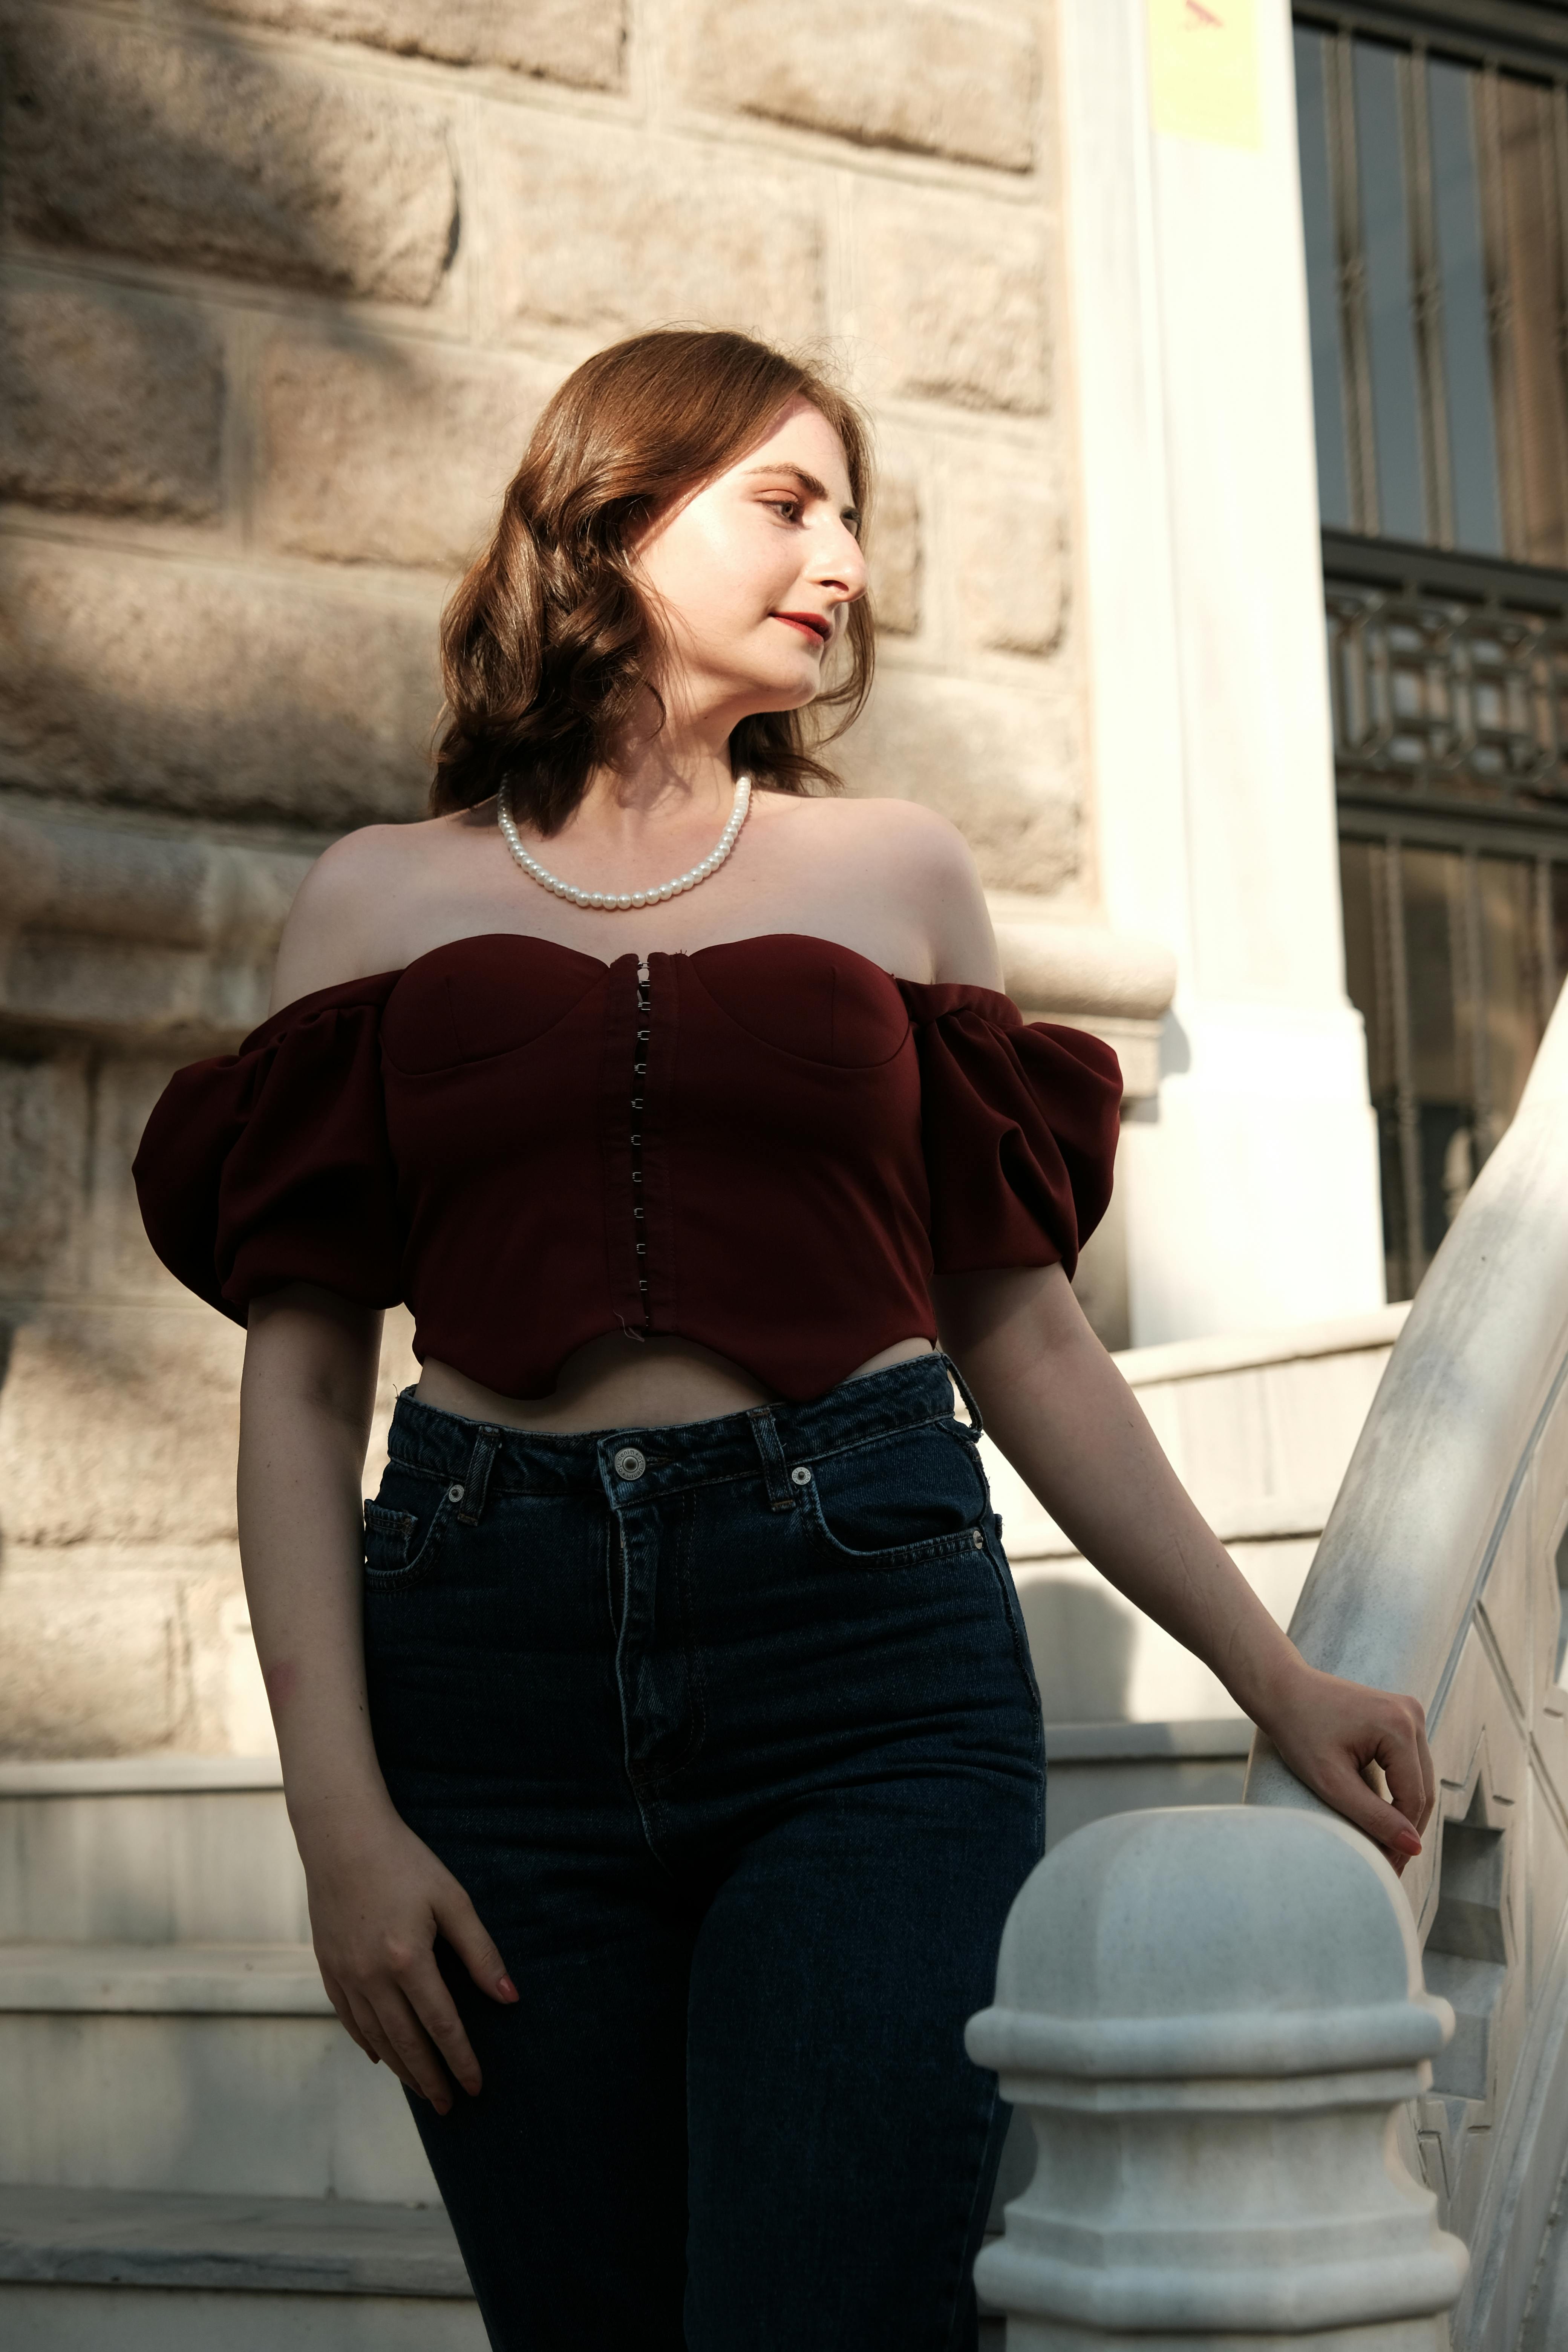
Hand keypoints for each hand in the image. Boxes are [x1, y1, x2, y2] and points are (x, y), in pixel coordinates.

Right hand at [297, 1802, 517, 2112]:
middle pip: (407, 2042)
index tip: (477, 2087)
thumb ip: (479, 1951)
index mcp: (407, 1959)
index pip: (441, 2026)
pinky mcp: (328, 1967)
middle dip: (431, 2078)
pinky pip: (350, 2019)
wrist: (341, 1835)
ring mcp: (345, 1974)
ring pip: (377, 2038)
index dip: (461, 2060)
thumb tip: (509, 1998)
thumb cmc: (404, 1861)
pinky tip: (383, 2057)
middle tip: (450, 2106)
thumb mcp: (451, 1899)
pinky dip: (369, 2043)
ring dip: (402, 2068)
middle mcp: (372, 1976)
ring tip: (423, 2090)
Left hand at [1256, 1662, 1436, 1875]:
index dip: (1401, 1839)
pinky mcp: (1401, 1716)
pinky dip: (1399, 1790)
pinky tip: (1385, 1815)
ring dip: (1405, 1812)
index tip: (1385, 1869)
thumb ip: (1373, 1815)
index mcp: (1399, 1726)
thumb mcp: (1330, 1781)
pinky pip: (1410, 1764)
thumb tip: (1414, 1848)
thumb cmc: (1298, 1731)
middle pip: (1422, 1790)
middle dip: (1406, 1829)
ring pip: (1420, 1779)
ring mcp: (1410, 1713)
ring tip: (1384, 1847)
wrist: (1281, 1689)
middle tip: (1387, 1866)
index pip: (1414, 1798)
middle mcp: (1412, 1715)